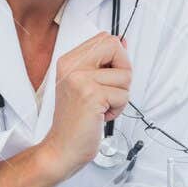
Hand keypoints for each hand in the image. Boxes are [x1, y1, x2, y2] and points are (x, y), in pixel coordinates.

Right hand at [39, 32, 131, 178]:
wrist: (62, 148)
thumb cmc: (75, 120)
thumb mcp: (85, 84)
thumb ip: (103, 63)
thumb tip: (123, 42)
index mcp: (69, 61)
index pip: (106, 38)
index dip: (117, 57)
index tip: (108, 76)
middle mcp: (71, 66)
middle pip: (115, 46)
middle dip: (123, 71)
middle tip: (109, 90)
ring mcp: (80, 79)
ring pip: (125, 75)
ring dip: (120, 96)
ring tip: (101, 106)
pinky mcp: (92, 95)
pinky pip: (123, 95)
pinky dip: (118, 109)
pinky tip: (100, 115)